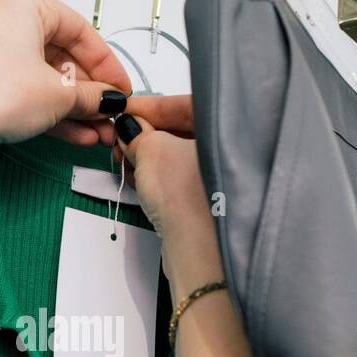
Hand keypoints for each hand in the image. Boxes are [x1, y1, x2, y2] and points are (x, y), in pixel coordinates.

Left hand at [0, 0, 132, 185]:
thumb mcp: (58, 96)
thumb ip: (92, 96)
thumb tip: (108, 100)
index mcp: (22, 3)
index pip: (80, 29)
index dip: (107, 64)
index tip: (120, 88)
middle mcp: (3, 18)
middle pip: (61, 55)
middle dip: (89, 92)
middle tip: (110, 114)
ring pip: (44, 77)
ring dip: (73, 107)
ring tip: (97, 131)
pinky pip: (25, 89)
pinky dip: (48, 109)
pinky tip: (75, 133)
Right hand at [113, 111, 223, 302]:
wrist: (199, 251)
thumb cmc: (184, 194)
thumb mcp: (151, 150)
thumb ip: (137, 132)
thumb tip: (129, 127)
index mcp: (232, 127)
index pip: (185, 105)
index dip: (150, 107)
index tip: (123, 111)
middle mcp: (236, 150)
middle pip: (182, 131)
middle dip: (147, 133)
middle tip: (120, 137)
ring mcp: (224, 178)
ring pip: (179, 157)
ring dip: (149, 156)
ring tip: (123, 159)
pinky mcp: (212, 203)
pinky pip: (181, 180)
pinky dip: (159, 177)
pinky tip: (136, 178)